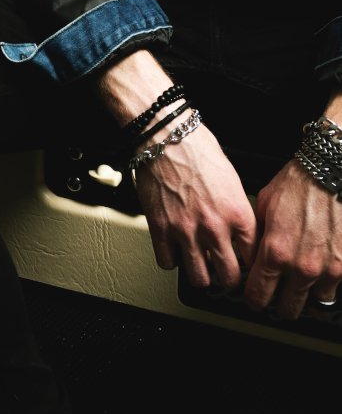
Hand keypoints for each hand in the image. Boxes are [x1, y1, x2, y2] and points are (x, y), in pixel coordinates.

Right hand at [132, 121, 257, 290]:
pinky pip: (167, 263)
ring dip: (200, 273)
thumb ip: (237, 210)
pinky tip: (174, 248)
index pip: (254, 258)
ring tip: (199, 263)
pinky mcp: (160, 228)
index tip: (245, 263)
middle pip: (229, 276)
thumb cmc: (197, 149)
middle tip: (223, 269)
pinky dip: (171, 259)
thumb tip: (240, 230)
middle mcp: (213, 226)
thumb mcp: (232, 180)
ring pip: (199, 278)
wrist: (165, 135)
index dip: (250, 263)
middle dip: (228, 276)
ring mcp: (185, 230)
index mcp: (237, 214)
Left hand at [244, 152, 341, 318]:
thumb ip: (258, 234)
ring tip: (301, 285)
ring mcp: (326, 269)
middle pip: (287, 308)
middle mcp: (301, 266)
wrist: (329, 176)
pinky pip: (333, 288)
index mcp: (275, 251)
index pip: (258, 293)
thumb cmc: (298, 185)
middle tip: (277, 298)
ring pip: (313, 302)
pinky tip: (320, 272)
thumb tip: (252, 251)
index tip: (254, 298)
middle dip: (279, 305)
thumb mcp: (263, 205)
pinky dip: (326, 283)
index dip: (253, 298)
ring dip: (306, 295)